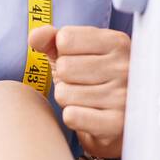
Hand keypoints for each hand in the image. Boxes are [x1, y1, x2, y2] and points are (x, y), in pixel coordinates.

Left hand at [28, 25, 128, 158]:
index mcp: (116, 41)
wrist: (115, 121)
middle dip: (65, 79)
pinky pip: (71, 116)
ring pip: (64, 94)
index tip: (79, 61)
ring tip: (87, 101)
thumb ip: (51, 40)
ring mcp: (123, 96)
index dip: (63, 53)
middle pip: (64, 68)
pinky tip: (89, 116)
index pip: (65, 39)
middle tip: (83, 85)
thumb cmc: (92, 80)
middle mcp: (124, 66)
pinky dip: (73, 118)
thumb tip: (35, 36)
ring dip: (68, 100)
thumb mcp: (73, 54)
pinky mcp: (116, 123)